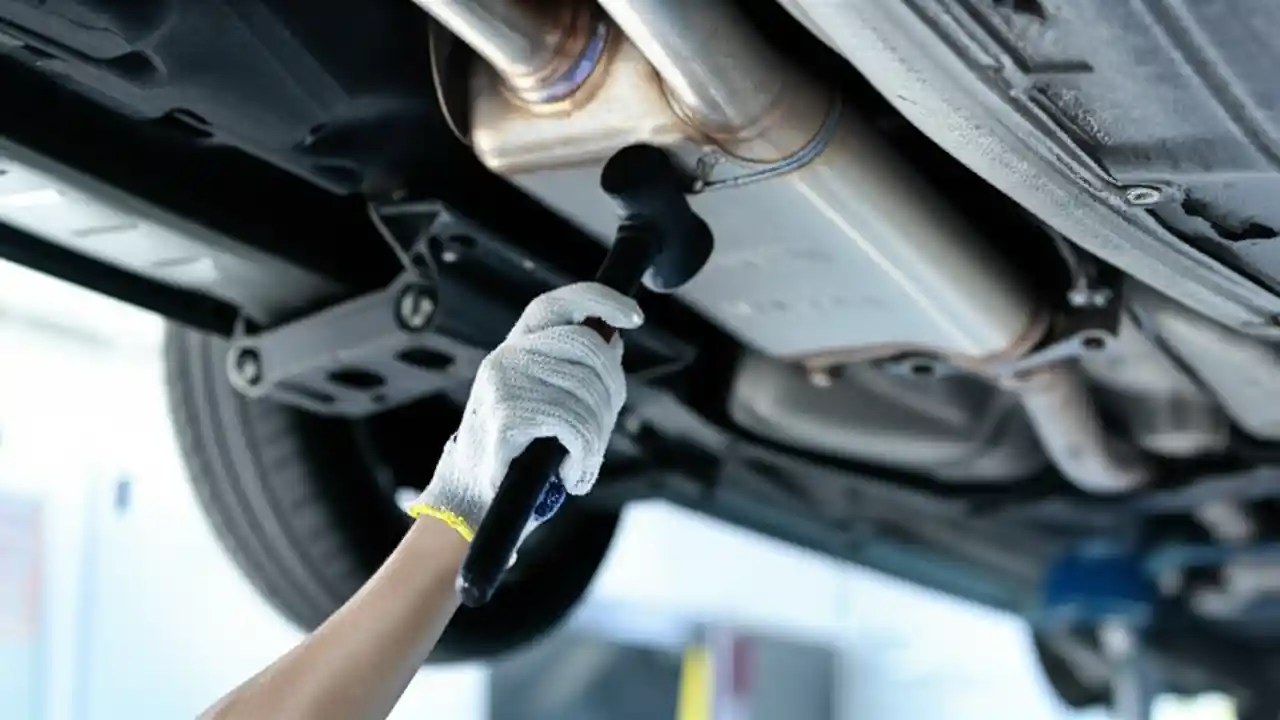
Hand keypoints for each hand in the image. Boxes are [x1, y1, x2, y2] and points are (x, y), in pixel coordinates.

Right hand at [408, 282, 643, 542]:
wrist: (471, 497)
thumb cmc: (517, 451)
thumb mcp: (546, 398)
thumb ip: (575, 368)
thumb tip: (613, 339)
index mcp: (516, 346)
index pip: (558, 303)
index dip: (599, 301)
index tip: (634, 317)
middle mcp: (506, 357)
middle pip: (589, 348)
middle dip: (612, 389)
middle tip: (602, 428)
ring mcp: (503, 385)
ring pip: (588, 393)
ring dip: (598, 435)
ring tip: (582, 459)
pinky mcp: (507, 418)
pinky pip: (574, 426)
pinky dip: (584, 456)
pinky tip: (571, 473)